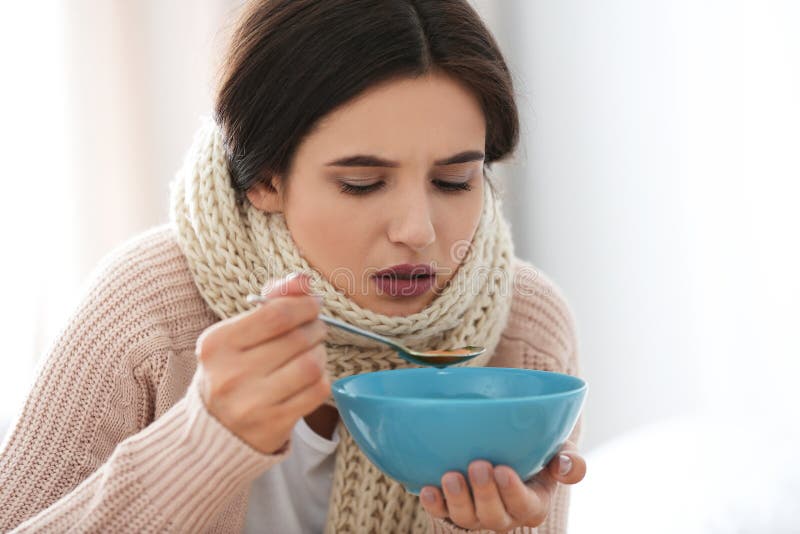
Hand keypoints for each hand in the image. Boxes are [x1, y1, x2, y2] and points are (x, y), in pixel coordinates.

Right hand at [195, 272, 329, 454]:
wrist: (214, 431)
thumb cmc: (231, 371)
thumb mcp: (238, 334)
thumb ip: (271, 302)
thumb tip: (302, 280)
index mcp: (217, 344)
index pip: (276, 315)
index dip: (304, 305)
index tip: (313, 304)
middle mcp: (230, 374)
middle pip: (297, 339)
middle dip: (316, 328)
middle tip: (316, 328)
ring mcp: (251, 403)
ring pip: (311, 365)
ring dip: (320, 353)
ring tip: (313, 352)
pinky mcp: (273, 426)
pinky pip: (317, 391)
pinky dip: (322, 378)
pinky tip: (311, 377)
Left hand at [419, 441, 585, 531]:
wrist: (509, 448)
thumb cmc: (538, 452)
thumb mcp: (561, 452)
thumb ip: (571, 461)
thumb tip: (565, 465)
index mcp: (533, 504)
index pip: (525, 506)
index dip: (513, 492)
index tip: (503, 469)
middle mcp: (504, 514)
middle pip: (494, 516)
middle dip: (485, 494)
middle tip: (478, 465)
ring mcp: (476, 513)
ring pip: (467, 518)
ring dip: (457, 500)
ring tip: (451, 475)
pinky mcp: (452, 507)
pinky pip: (442, 512)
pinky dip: (434, 504)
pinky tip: (427, 489)